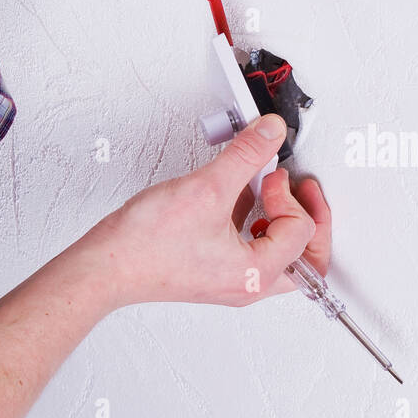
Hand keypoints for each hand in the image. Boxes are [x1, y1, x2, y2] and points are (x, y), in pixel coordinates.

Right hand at [95, 114, 330, 309]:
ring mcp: (230, 278)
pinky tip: (238, 195)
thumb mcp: (207, 188)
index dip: (288, 194)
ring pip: (280, 253)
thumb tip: (271, 134)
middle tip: (302, 190)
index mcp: (256, 274)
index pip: (300, 232)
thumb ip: (247, 156)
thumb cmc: (148, 244)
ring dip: (281, 219)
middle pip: (306, 258)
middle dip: (309, 218)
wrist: (108, 264)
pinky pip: (250, 246)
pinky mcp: (213, 268)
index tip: (269, 173)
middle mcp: (247, 283)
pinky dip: (254, 220)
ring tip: (270, 189)